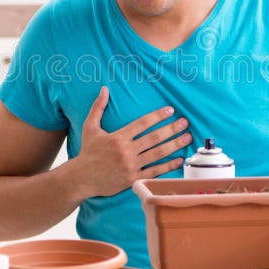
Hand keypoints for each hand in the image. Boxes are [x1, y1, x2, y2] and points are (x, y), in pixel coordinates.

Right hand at [73, 86, 191, 197]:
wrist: (81, 178)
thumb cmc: (87, 152)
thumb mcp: (90, 127)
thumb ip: (98, 107)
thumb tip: (104, 89)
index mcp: (118, 137)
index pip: (142, 123)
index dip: (157, 116)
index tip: (170, 110)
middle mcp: (126, 151)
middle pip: (154, 138)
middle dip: (172, 129)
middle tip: (185, 123)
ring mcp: (131, 166)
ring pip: (157, 154)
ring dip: (174, 145)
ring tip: (187, 137)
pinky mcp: (133, 179)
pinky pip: (154, 171)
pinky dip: (168, 166)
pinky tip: (179, 159)